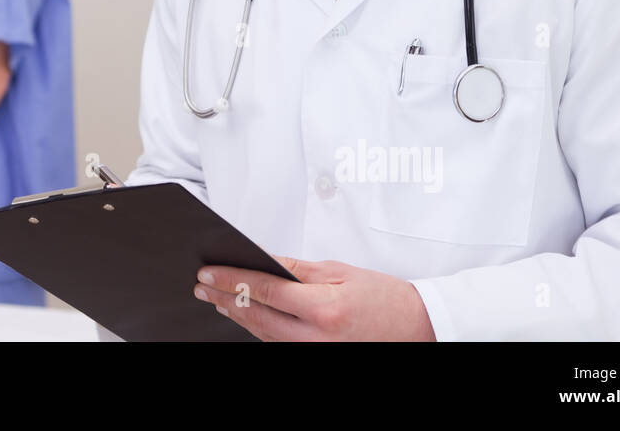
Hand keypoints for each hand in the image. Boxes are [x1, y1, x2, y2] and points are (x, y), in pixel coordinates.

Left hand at [192, 257, 436, 340]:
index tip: (209, 272)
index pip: (266, 290)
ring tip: (215, 298)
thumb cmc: (384, 297)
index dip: (233, 279)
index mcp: (325, 309)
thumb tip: (263, 261)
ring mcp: (318, 354)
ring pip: (265, 335)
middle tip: (201, 285)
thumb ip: (298, 268)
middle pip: (258, 317)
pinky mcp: (319, 359)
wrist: (418, 328)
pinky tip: (245, 317)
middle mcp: (318, 338)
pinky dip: (259, 330)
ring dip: (237, 315)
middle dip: (226, 298)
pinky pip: (280, 346)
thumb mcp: (340, 272)